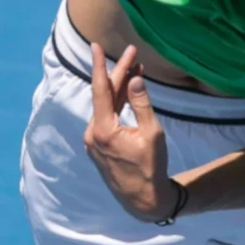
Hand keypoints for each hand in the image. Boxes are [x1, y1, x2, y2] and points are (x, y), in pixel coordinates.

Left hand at [83, 43, 180, 222]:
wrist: (143, 199)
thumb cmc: (151, 167)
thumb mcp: (152, 133)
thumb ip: (142, 104)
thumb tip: (134, 79)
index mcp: (103, 130)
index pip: (100, 89)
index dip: (99, 65)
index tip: (95, 46)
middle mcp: (93, 134)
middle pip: (104, 95)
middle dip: (118, 73)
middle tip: (132, 53)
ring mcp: (93, 141)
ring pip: (105, 106)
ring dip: (119, 88)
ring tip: (135, 69)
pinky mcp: (98, 146)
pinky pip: (105, 117)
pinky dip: (116, 104)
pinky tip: (127, 93)